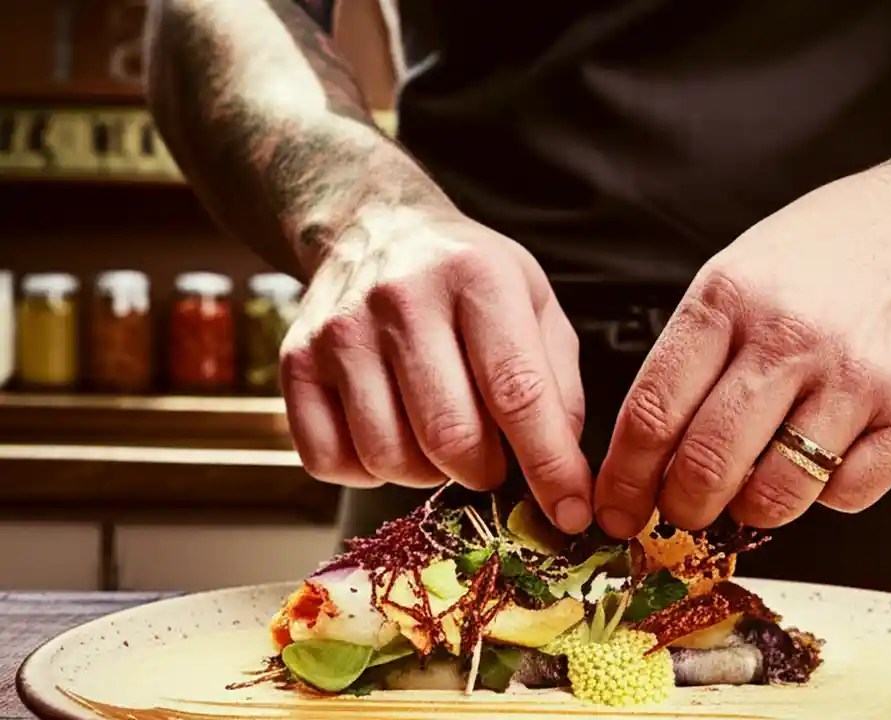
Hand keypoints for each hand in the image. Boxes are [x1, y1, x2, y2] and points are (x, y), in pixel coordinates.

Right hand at [280, 208, 592, 531]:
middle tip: (493, 462)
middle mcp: (401, 299)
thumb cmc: (467, 280)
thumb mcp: (535, 304)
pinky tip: (391, 434)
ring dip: (428, 474)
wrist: (376, 228)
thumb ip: (559, 385)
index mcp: (477, 278)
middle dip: (485, 473)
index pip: (517, 392)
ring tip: (441, 438)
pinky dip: (368, 472)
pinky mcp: (295, 361)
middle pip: (450, 436)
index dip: (548, 465)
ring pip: (389, 457)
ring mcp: (340, 331)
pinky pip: (331, 461)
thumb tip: (559, 469)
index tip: (569, 512)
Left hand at [593, 168, 890, 535]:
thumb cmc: (831, 252)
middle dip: (679, 509)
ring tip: (751, 492)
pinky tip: (824, 459)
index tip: (615, 507)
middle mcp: (791, 336)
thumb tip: (651, 447)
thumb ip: (697, 351)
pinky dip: (826, 493)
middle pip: (707, 463)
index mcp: (730, 297)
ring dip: (751, 510)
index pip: (653, 412)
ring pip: (778, 492)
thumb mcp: (742, 270)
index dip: (625, 478)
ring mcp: (857, 374)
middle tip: (678, 515)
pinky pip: (849, 493)